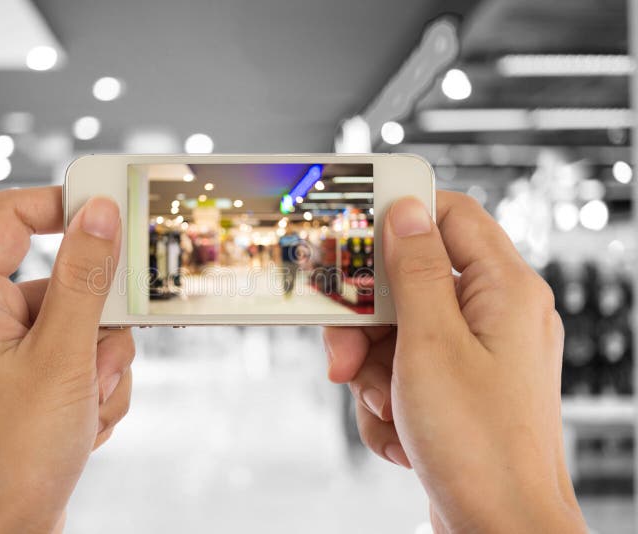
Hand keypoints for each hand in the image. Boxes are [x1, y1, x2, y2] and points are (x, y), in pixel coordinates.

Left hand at [0, 187, 133, 532]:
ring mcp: (8, 353)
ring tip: (82, 407)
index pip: (13, 215)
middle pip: (64, 279)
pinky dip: (96, 388)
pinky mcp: (30, 381)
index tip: (114, 214)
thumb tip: (102, 215)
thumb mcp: (62, 355)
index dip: (64, 207)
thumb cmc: (10, 453)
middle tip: (97, 358)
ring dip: (101, 366)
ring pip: (84, 324)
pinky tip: (81, 424)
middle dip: (97, 325)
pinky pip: (83, 359)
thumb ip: (86, 277)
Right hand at [324, 193, 586, 532]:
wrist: (499, 530)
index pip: (449, 217)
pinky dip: (388, 401)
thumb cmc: (479, 445)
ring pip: (396, 332)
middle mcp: (493, 317)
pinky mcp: (456, 390)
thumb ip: (414, 270)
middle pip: (408, 283)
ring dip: (373, 372)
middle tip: (344, 354)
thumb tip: (405, 211)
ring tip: (387, 408)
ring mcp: (475, 356)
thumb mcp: (431, 344)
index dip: (398, 217)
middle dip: (367, 323)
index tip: (351, 232)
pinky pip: (403, 372)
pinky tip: (401, 434)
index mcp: (504, 290)